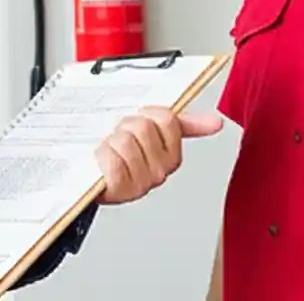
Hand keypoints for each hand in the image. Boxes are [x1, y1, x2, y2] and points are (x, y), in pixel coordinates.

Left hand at [95, 107, 222, 204]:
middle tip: (119, 136)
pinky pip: (111, 160)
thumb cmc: (118, 153)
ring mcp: (141, 183)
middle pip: (143, 128)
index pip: (168, 120)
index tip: (138, 120)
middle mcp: (160, 172)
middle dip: (125, 125)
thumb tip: (216, 122)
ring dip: (110, 140)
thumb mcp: (150, 131)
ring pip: (126, 141)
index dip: (147, 114)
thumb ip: (184, 124)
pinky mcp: (119, 190)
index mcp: (171, 156)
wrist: (87, 176)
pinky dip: (100, 154)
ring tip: (109, 149)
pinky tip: (100, 160)